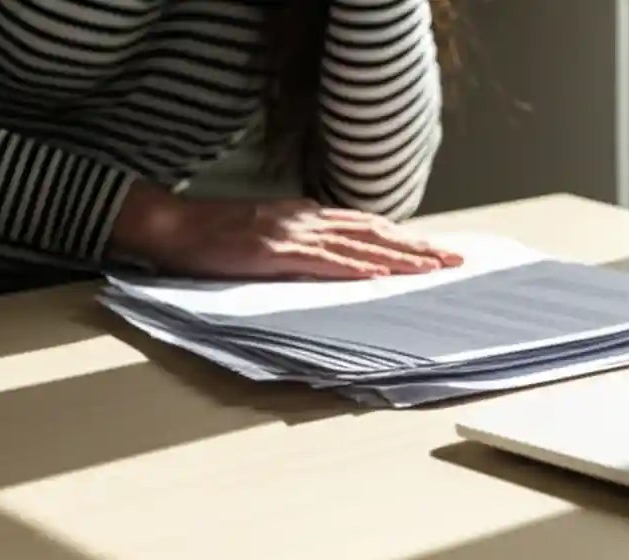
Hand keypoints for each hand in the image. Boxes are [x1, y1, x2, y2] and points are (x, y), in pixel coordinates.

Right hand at [110, 182, 462, 279]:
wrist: (172, 226)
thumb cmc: (215, 235)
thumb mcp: (268, 234)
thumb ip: (303, 244)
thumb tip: (338, 259)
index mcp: (307, 215)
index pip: (368, 225)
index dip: (406, 237)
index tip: (437, 249)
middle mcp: (307, 219)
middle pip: (375, 231)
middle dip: (418, 246)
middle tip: (455, 259)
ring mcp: (292, 233)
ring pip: (359, 244)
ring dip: (399, 256)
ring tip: (432, 269)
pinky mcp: (273, 251)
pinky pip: (322, 260)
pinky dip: (355, 267)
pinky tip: (379, 274)